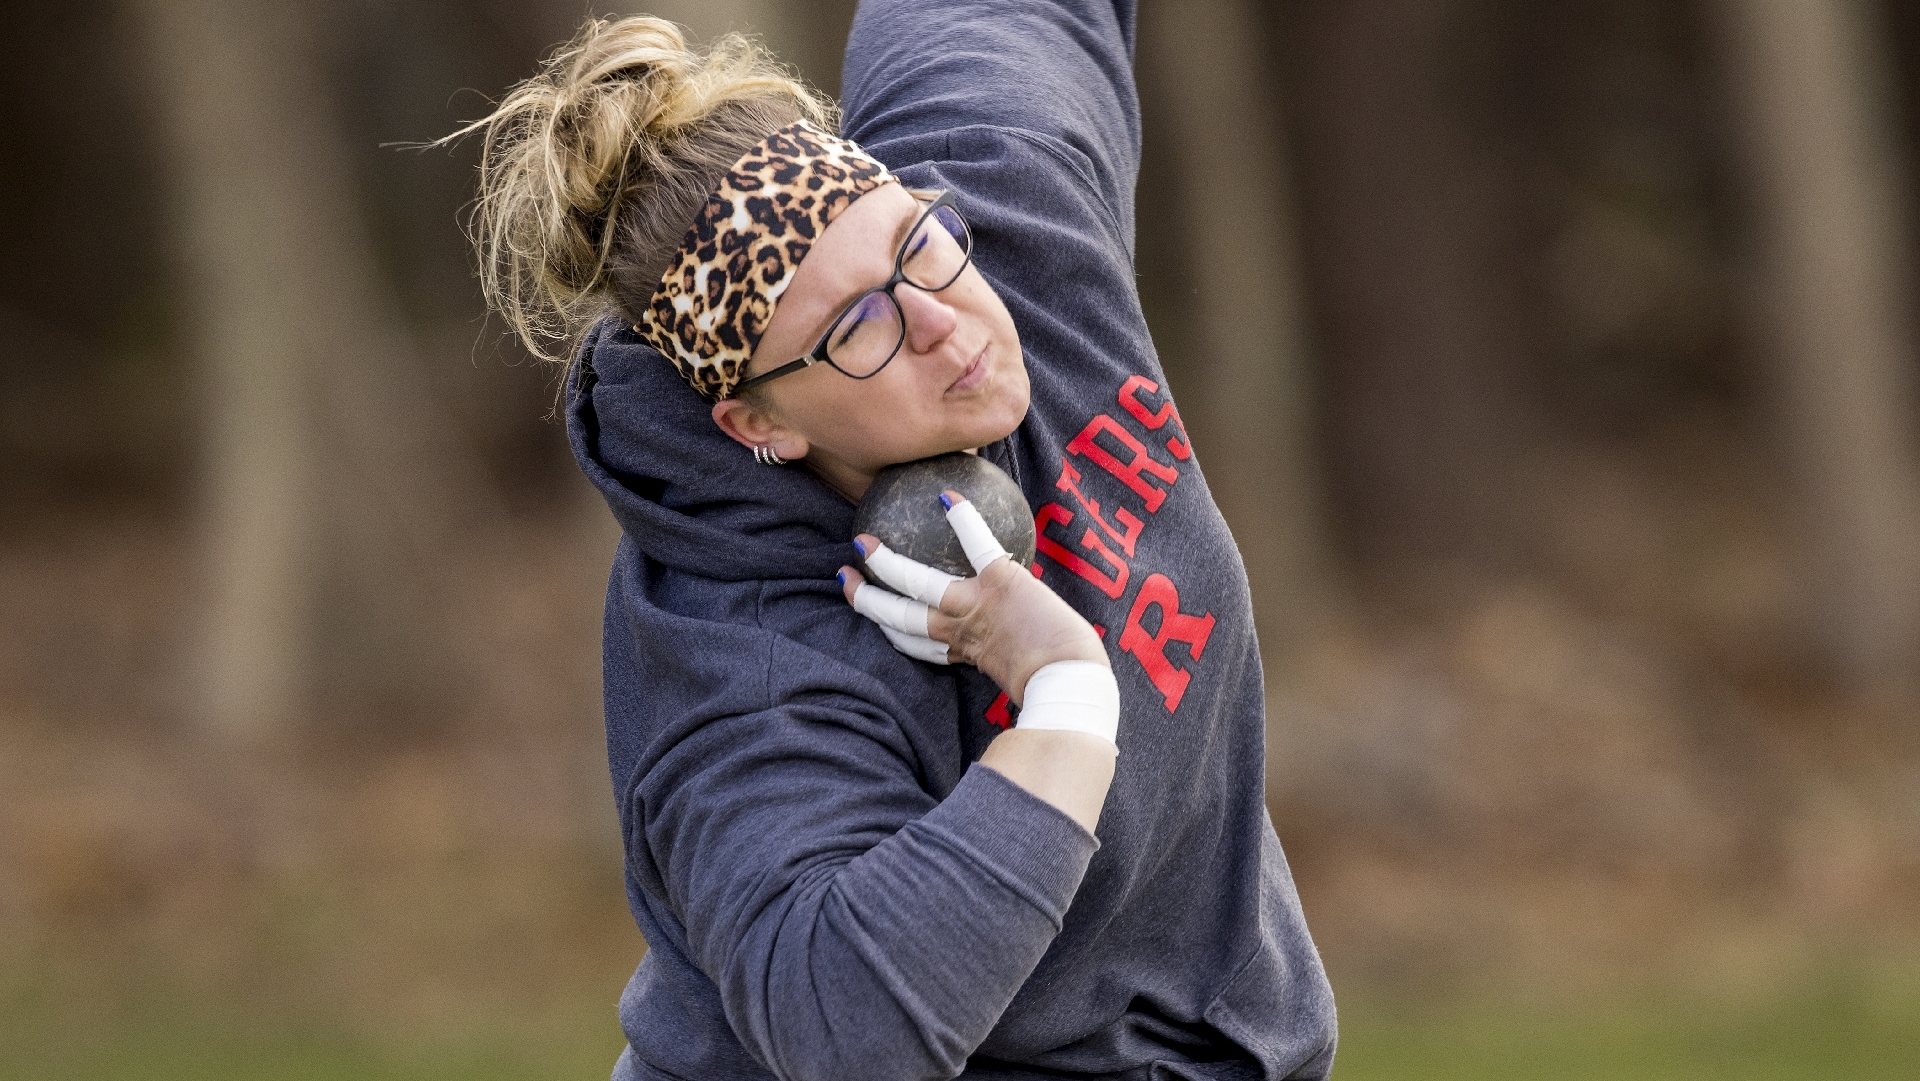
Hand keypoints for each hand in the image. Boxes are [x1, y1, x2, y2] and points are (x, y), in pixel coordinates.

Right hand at [840, 491, 1108, 703]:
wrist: (1069, 683)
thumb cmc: (1055, 684)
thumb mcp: (1016, 671)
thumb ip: (1003, 651)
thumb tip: (1007, 642)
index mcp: (961, 650)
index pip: (911, 640)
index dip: (884, 624)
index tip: (868, 611)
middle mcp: (958, 628)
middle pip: (898, 615)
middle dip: (865, 597)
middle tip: (843, 575)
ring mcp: (974, 603)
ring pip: (918, 584)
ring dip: (887, 563)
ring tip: (863, 543)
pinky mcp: (1000, 581)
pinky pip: (977, 544)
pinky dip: (963, 519)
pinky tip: (947, 495)